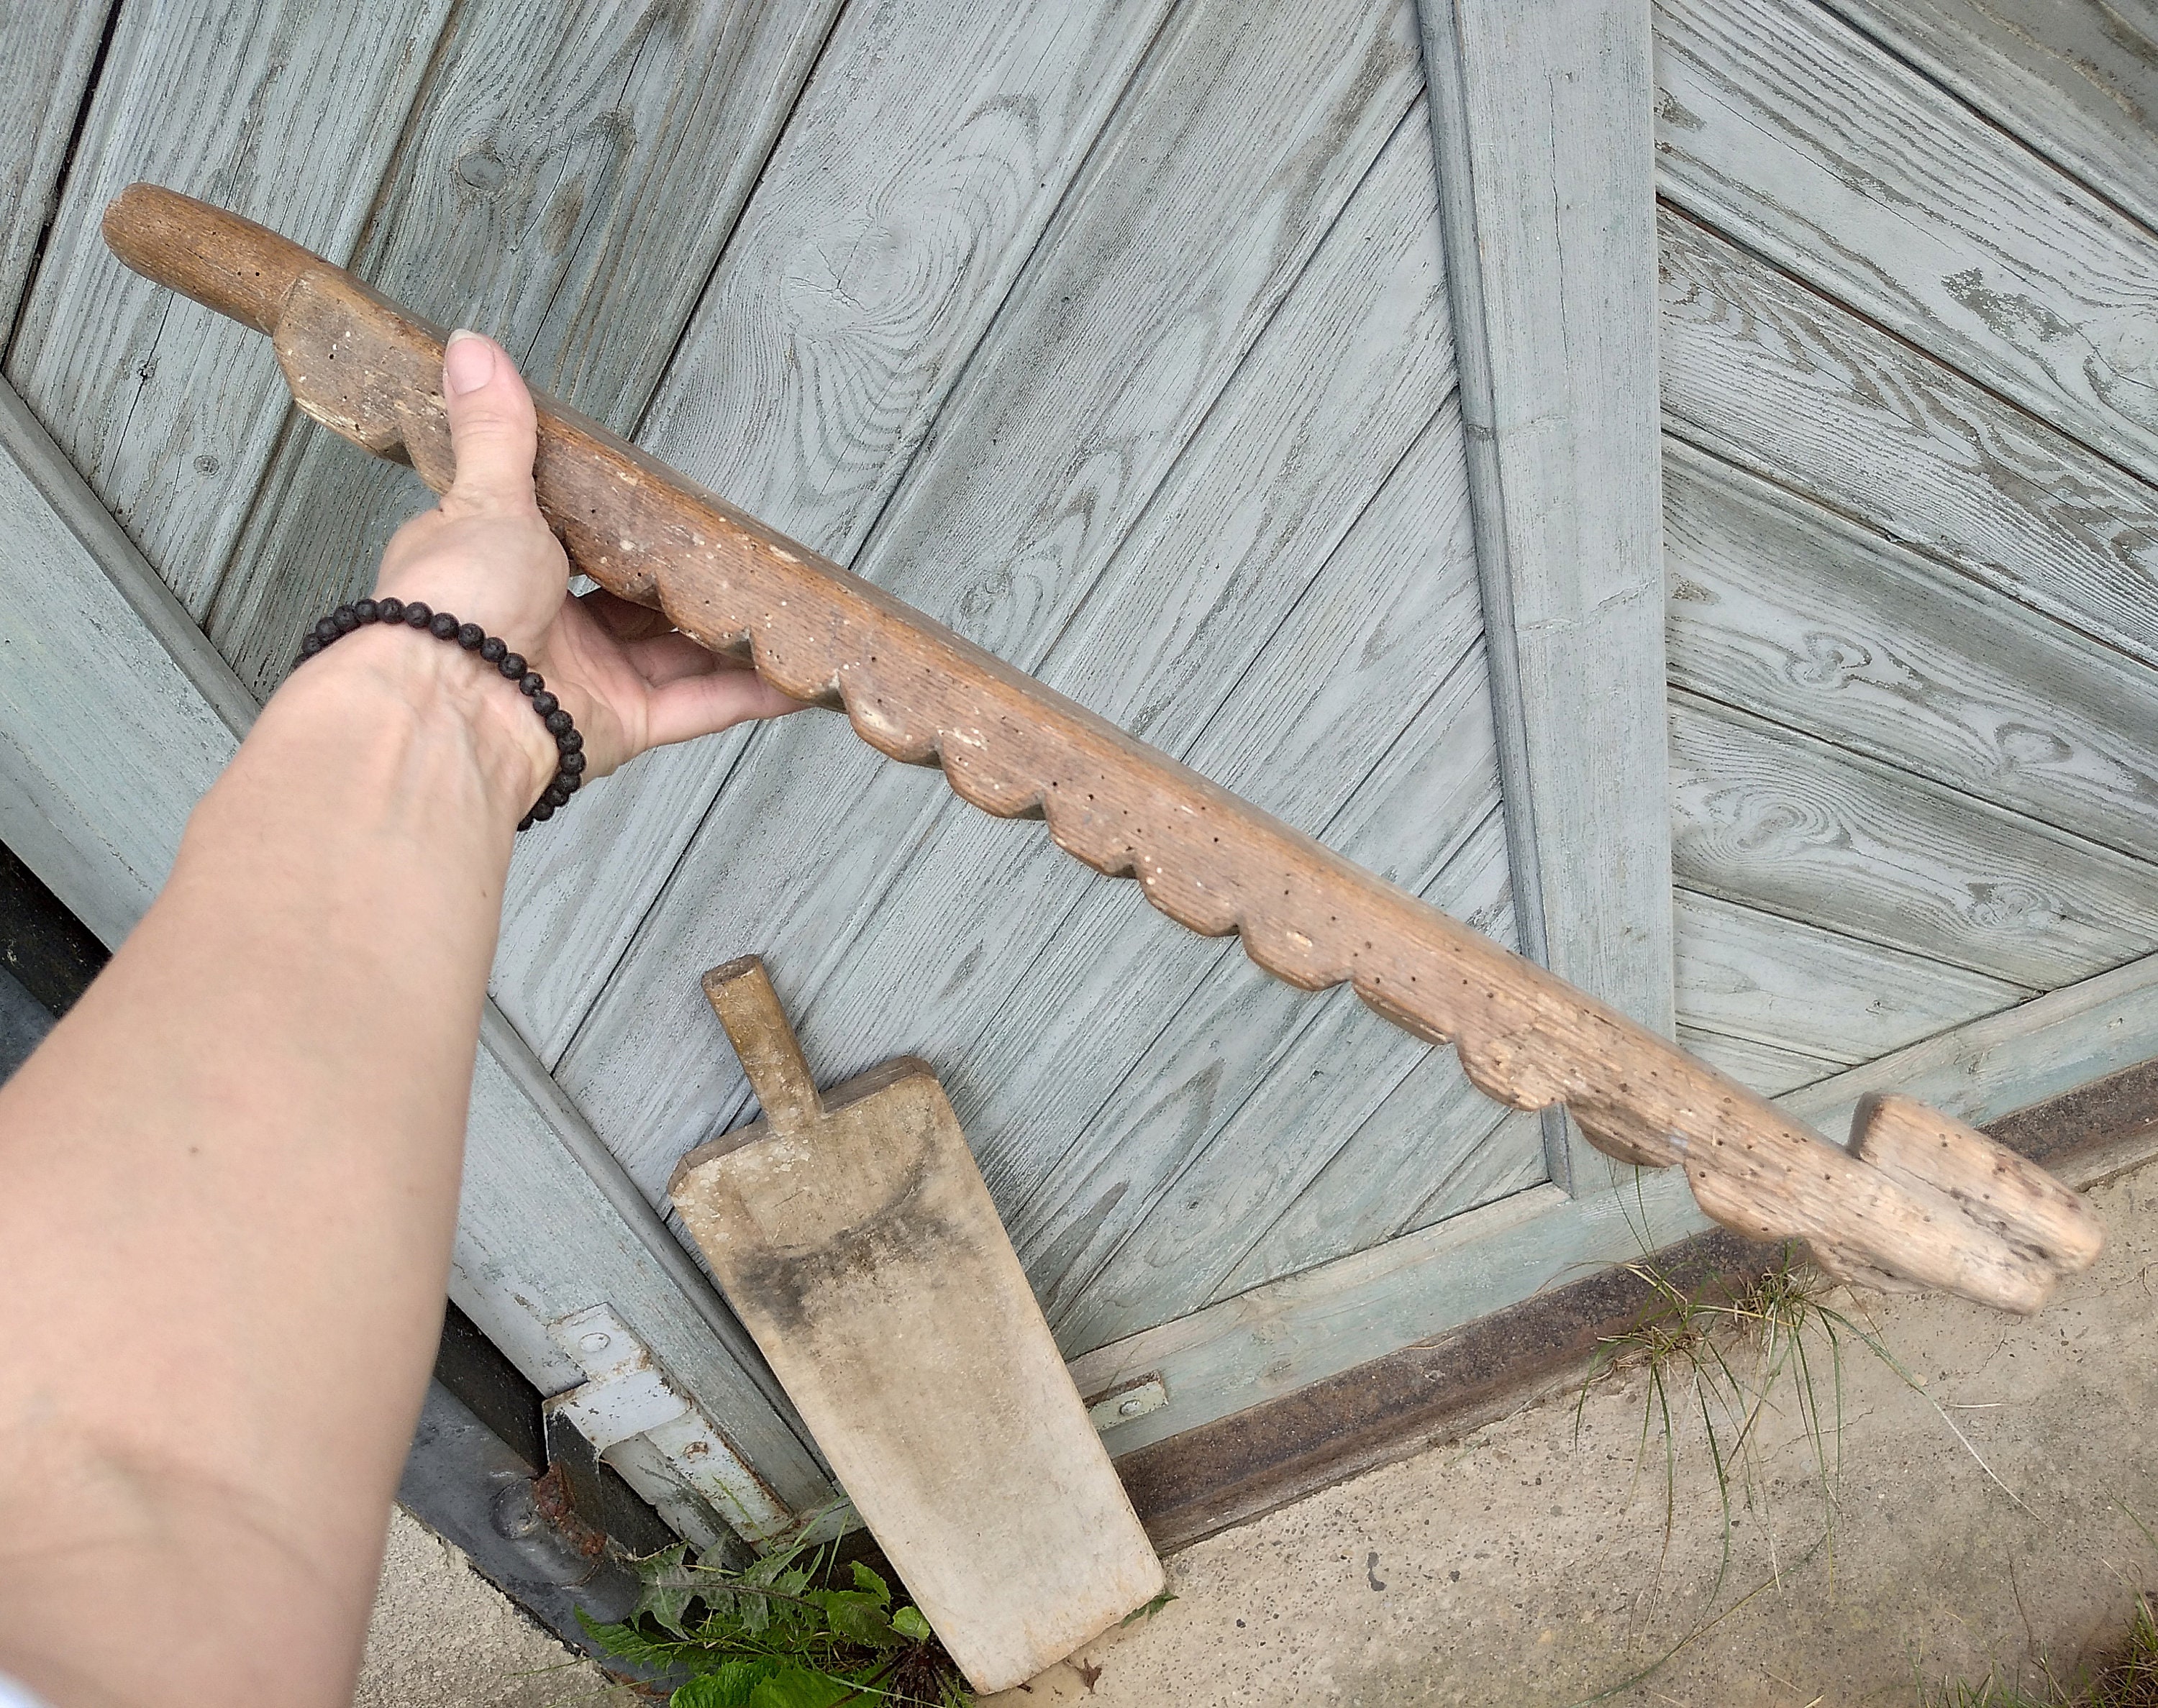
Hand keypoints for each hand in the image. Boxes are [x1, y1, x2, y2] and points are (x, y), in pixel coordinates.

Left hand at [372, 330, 802, 784]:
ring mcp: (587, 680)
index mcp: (505, 570)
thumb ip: (497, 431)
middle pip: (633, 603)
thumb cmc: (454, 602)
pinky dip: (748, 694)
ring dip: (728, 636)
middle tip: (739, 553)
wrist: (452, 705)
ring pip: (676, 655)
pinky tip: (795, 677)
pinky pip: (697, 706)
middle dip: (687, 583)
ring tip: (781, 610)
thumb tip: (471, 347)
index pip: (569, 541)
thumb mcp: (485, 497)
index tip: (666, 504)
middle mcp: (546, 628)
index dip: (618, 525)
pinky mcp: (623, 725)